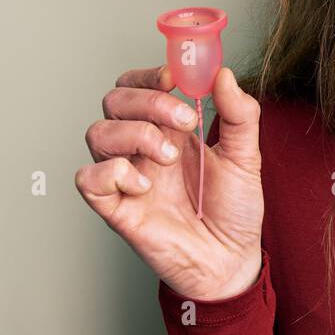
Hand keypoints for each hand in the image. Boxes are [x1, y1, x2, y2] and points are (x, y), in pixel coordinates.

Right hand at [75, 64, 264, 300]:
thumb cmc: (234, 211)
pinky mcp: (117, 208)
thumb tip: (224, 74)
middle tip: (185, 122)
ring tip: (170, 157)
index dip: (148, 75)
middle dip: (148, 101)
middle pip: (114, 101)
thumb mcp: (246, 157)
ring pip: (97, 133)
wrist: (232, 260)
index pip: (138, 86)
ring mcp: (127, 177)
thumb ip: (239, 114)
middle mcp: (142, 148)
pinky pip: (88, 179)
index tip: (174, 78)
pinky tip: (146, 186)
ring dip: (135, 134)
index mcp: (169, 130)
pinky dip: (113, 173)